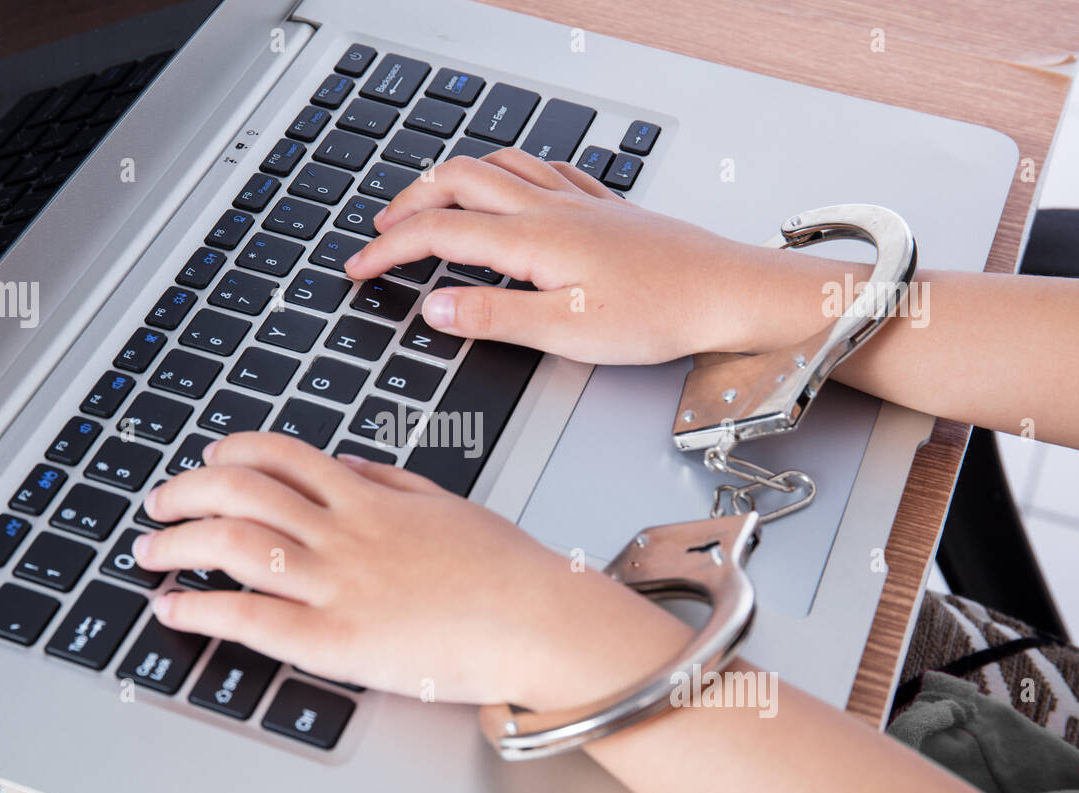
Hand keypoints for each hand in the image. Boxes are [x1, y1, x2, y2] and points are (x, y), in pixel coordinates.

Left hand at [132, 432, 689, 709]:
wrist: (542, 620)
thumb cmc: (509, 569)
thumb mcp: (449, 505)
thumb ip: (394, 482)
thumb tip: (350, 464)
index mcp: (371, 499)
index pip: (283, 457)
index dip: (232, 451)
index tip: (209, 458)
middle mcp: (345, 531)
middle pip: (242, 490)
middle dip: (186, 491)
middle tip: (160, 504)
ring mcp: (338, 583)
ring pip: (235, 542)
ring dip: (177, 543)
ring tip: (149, 551)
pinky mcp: (337, 640)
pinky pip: (251, 616)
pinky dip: (200, 607)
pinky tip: (172, 607)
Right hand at [344, 147, 827, 362]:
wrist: (728, 292)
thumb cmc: (659, 313)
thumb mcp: (566, 332)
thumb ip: (494, 317)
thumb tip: (435, 307)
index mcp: (532, 240)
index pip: (438, 234)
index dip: (388, 251)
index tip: (358, 269)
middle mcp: (549, 209)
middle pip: (458, 182)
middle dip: (409, 203)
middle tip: (381, 233)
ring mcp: (578, 202)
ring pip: (499, 166)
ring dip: (453, 180)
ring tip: (430, 203)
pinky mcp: (604, 207)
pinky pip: (543, 169)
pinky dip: (508, 172)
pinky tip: (514, 187)